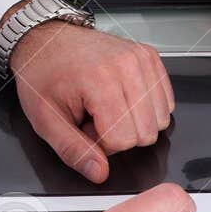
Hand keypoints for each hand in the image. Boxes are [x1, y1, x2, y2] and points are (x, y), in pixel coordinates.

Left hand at [9, 17, 174, 184]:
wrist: (47, 38)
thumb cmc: (43, 73)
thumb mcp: (45, 119)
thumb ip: (72, 150)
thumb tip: (99, 173)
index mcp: (99, 80)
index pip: (122, 140)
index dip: (100, 143)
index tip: (84, 126)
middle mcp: (126, 66)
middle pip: (146, 134)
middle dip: (120, 134)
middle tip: (95, 117)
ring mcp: (142, 60)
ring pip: (160, 121)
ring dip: (135, 122)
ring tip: (107, 106)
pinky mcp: (150, 58)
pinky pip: (166, 102)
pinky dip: (147, 108)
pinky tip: (122, 98)